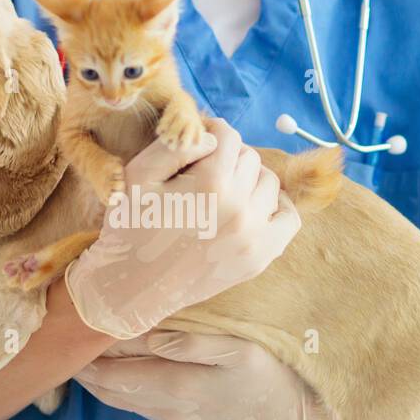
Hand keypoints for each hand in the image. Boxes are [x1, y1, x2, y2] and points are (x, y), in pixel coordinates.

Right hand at [64, 119, 300, 339]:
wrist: (133, 287)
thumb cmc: (130, 227)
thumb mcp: (138, 175)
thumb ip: (176, 145)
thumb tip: (212, 134)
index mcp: (210, 183)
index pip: (228, 136)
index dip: (211, 132)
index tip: (198, 144)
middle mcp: (240, 208)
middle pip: (249, 158)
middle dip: (228, 158)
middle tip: (203, 173)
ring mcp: (254, 235)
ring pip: (269, 184)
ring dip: (249, 181)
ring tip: (223, 192)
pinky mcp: (260, 257)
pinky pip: (288, 219)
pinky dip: (276, 207)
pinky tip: (252, 208)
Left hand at [76, 331, 335, 419]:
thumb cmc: (273, 384)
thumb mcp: (236, 352)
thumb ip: (185, 342)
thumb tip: (139, 333)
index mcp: (173, 387)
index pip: (111, 371)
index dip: (85, 352)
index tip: (68, 327)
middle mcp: (165, 410)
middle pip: (108, 390)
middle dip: (83, 367)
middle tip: (65, 339)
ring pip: (121, 402)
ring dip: (100, 379)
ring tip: (85, 351)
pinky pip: (140, 407)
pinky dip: (122, 388)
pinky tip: (123, 370)